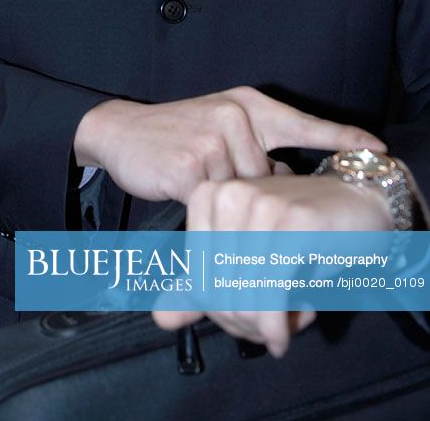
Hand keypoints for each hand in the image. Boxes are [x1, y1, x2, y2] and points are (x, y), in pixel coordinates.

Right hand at [73, 86, 384, 204]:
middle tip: (212, 175)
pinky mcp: (193, 169)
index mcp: (247, 105)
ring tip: (190, 176)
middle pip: (270, 178)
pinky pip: (216, 208)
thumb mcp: (219, 125)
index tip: (377, 148)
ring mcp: (214, 142)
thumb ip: (256, 148)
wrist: (119, 131)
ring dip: (224, 200)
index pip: (304, 123)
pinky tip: (179, 187)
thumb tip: (289, 185)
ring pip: (243, 196)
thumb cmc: (174, 134)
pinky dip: (203, 210)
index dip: (342, 137)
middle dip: (252, 193)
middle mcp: (235, 116)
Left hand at [153, 172, 392, 355]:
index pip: (196, 280)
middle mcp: (226, 195)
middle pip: (217, 291)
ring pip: (243, 296)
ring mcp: (258, 204)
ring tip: (292, 318)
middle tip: (272, 327)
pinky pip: (271, 293)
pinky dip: (280, 323)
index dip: (221, 312)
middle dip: (246, 323)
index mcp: (208, 197)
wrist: (359, 201)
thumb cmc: (304, 231)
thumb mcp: (252, 259)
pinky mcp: (292, 221)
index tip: (248, 317)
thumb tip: (161, 319)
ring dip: (269, 324)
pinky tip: (299, 320)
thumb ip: (205, 287)